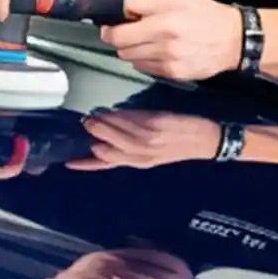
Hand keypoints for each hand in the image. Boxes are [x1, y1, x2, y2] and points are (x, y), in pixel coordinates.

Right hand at [69, 110, 220, 170]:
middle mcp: (141, 156)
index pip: (108, 165)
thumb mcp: (155, 149)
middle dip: (94, 140)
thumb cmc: (180, 142)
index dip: (88, 165)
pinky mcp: (155, 129)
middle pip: (109, 151)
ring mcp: (148, 143)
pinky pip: (130, 124)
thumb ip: (132, 140)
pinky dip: (117, 119)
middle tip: (83, 125)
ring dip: (102, 127)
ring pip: (117, 137)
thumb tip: (110, 126)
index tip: (69, 163)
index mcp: (139, 162)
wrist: (208, 141)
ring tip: (91, 118)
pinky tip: (108, 112)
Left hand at [100, 0, 241, 80]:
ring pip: (126, 54)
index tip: (131, 11)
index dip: (125, 8)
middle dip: (116, 32)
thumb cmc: (201, 12)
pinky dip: (143, 60)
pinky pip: (140, 67)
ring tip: (144, 40)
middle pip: (118, 36)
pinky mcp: (171, 70)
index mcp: (166, 3)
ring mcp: (168, 51)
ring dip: (129, 47)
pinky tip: (156, 51)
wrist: (231, 39)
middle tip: (125, 29)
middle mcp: (166, 28)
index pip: (126, 5)